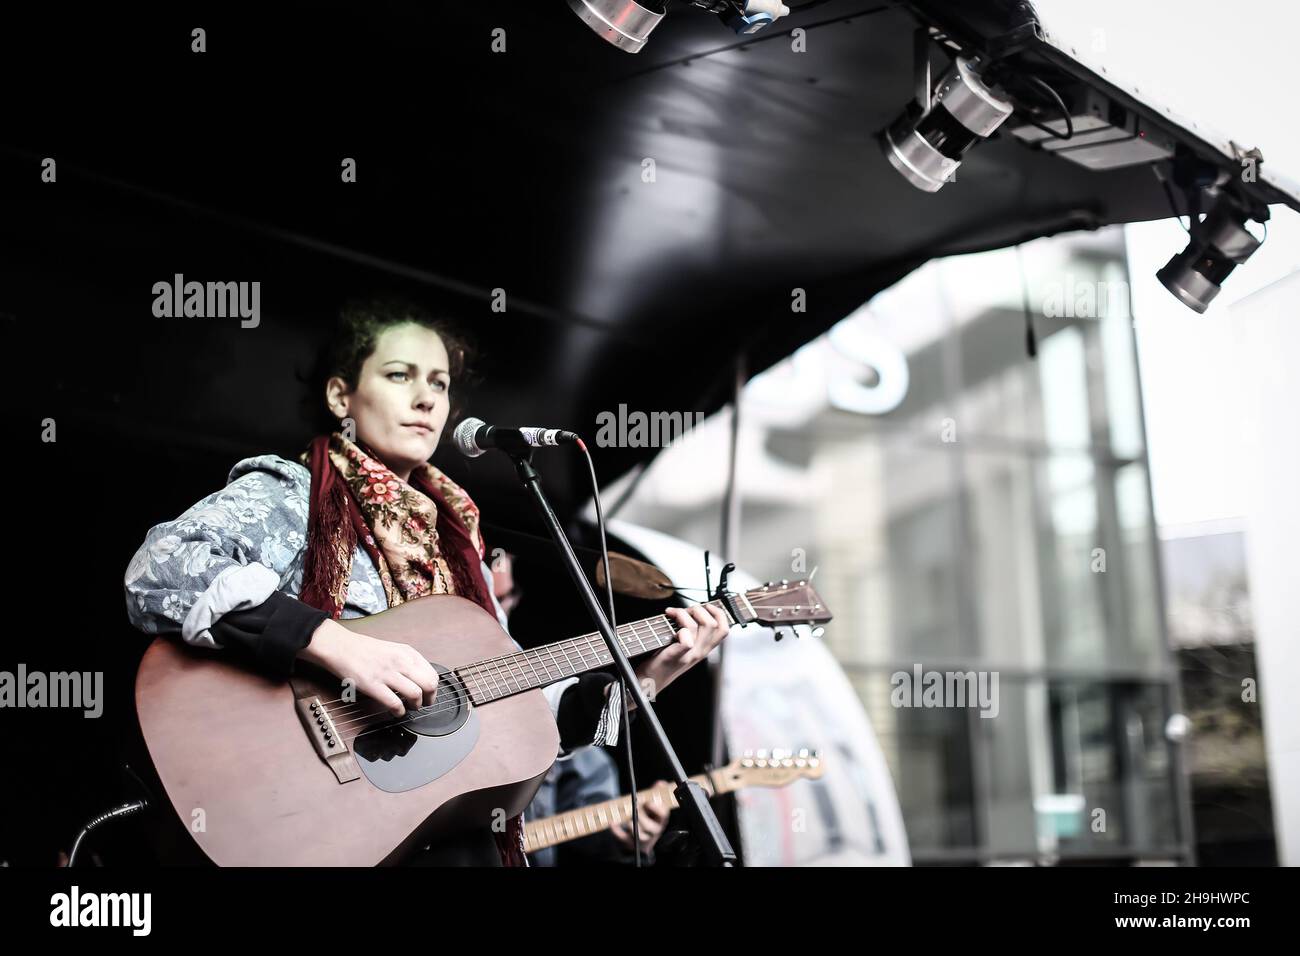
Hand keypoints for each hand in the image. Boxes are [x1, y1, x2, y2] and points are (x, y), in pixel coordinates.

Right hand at [298, 619, 438, 717]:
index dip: (433, 689)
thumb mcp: (394, 649)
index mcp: (407, 653)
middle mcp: (401, 662)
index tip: (429, 694)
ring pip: (415, 694)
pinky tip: (396, 711)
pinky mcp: (373, 685)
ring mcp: (387, 673)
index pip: (432, 674)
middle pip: (429, 685)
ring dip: (416, 706)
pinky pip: (394, 703)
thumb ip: (408, 662)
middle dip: (429, 699)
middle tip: (424, 704)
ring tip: (410, 707)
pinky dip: (399, 711)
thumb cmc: (365, 650)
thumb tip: (422, 679)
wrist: (341, 647)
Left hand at [610, 784, 670, 854]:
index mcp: (661, 820)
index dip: (655, 808)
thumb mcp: (655, 807)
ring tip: (625, 814)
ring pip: (637, 833)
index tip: (647, 801)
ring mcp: (642, 838)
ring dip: (630, 823)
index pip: (662, 815)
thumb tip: (660, 783)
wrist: (644, 841)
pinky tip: (612, 822)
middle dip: (640, 815)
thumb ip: (656, 794)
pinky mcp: (630, 843)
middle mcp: (653, 831)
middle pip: (648, 826)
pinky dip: (616, 830)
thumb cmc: (650, 818)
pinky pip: (622, 838)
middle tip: (633, 805)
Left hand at [632, 603, 730, 701]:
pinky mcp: (677, 656)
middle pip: (714, 624)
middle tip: (684, 610)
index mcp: (704, 648)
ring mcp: (690, 655)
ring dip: (686, 612)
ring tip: (673, 613)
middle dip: (700, 609)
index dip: (718, 613)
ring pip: (701, 626)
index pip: (724, 629)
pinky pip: (687, 638)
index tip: (705, 606)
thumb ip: (691, 631)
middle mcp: (700, 652)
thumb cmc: (662, 658)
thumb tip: (692, 610)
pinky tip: (668, 622)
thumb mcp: (682, 645)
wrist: (649, 681)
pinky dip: (679, 625)